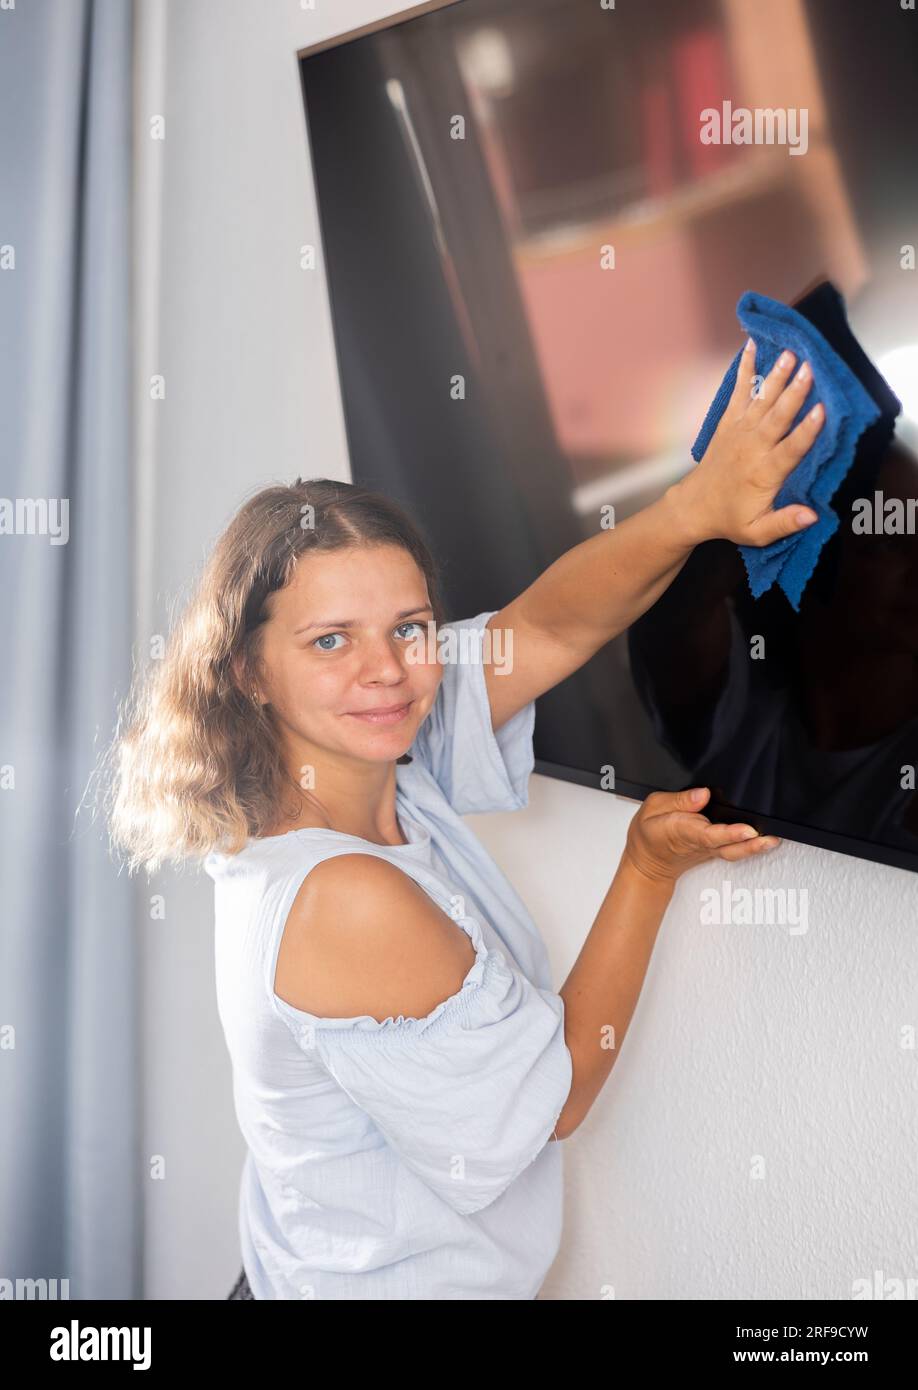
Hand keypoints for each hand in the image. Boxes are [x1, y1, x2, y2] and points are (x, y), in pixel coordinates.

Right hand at [622, 787, 779, 884]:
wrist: (648, 861)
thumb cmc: (650, 832)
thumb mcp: (652, 807)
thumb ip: (677, 800)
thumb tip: (702, 794)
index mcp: (680, 830)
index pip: (707, 833)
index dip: (728, 833)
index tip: (747, 829)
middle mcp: (697, 843)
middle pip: (726, 846)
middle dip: (748, 843)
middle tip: (769, 837)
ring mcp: (708, 851)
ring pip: (733, 852)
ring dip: (754, 848)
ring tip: (773, 839)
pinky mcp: (714, 852)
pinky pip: (734, 851)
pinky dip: (751, 847)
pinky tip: (766, 840)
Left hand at [670, 340, 825, 547]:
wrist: (694, 506)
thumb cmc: (730, 518)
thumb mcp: (757, 531)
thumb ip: (785, 523)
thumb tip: (812, 516)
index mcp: (763, 473)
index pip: (789, 450)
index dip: (806, 431)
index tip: (822, 411)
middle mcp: (752, 448)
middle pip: (776, 418)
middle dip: (794, 393)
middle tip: (809, 369)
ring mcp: (739, 431)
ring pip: (760, 401)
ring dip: (775, 377)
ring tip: (789, 354)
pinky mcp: (729, 422)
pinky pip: (737, 392)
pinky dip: (744, 370)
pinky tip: (751, 347)